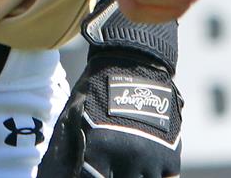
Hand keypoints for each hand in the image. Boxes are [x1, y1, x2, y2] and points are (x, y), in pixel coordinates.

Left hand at [38, 0, 182, 177]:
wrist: (134, 63)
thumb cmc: (97, 86)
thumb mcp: (76, 111)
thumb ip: (72, 142)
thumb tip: (59, 168)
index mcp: (99, 152)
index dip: (90, 177)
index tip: (90, 172)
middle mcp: (126, 160)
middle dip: (115, 175)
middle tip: (111, 166)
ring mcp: (150, 161)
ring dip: (135, 176)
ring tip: (128, 166)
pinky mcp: (170, 157)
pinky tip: (148, 173)